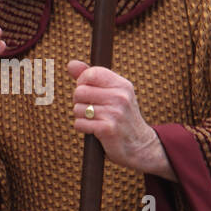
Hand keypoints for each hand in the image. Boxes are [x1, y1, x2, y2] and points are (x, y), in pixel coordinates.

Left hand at [67, 60, 174, 178]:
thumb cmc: (122, 117)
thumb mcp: (113, 94)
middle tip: (92, 109)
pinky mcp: (108, 129)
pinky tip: (95, 130)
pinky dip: (82, 128)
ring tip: (96, 121)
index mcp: (122, 85)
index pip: (91, 73)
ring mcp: (115, 113)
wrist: (140, 146)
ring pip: (77, 109)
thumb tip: (70, 64)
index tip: (89, 92)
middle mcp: (120, 97)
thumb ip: (91, 78)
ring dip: (81, 117)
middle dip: (79, 102)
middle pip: (79, 92)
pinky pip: (79, 123)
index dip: (82, 83)